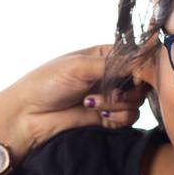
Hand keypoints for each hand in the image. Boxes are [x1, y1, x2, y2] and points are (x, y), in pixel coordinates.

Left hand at [0, 44, 150, 157]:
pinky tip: (98, 115)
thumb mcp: (80, 66)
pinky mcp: (107, 118)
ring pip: (136, 101)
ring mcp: (109, 97)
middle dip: (129, 88)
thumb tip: (144, 60)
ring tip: (93, 103)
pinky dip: (117, 117)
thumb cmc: (47, 83)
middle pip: (141, 81)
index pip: (136, 57)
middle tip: (112, 92)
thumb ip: (115, 64)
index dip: (141, 66)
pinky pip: (129, 118)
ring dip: (118, 104)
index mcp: (104, 56)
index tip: (135, 75)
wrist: (28, 116)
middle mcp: (110, 76)